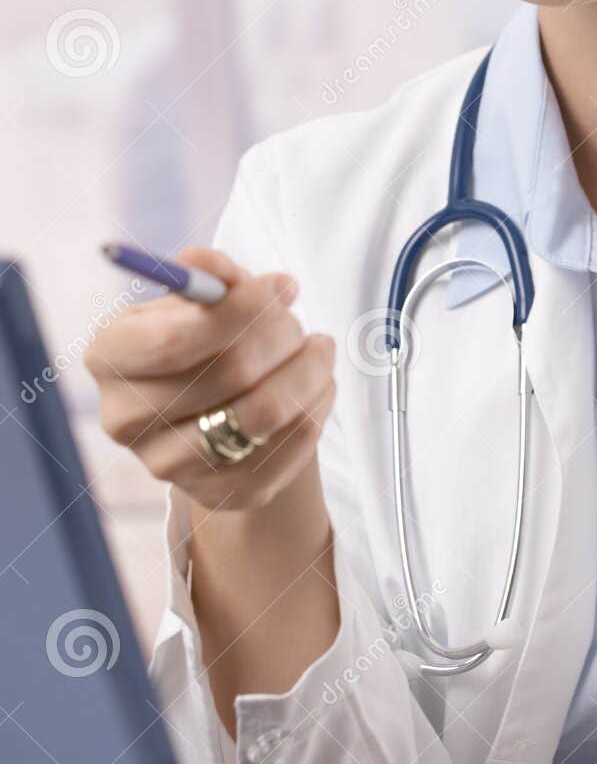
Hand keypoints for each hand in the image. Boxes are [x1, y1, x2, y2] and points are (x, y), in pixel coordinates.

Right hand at [87, 247, 336, 511]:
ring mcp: (168, 466)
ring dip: (309, 371)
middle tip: (302, 323)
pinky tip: (317, 387)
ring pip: (266, 413)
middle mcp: (127, 418)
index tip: (285, 287)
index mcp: (111, 356)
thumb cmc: (206, 337)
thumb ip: (208, 273)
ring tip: (317, 350)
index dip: (240, 310)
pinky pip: (291, 449)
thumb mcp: (200, 296)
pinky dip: (317, 408)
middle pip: (230, 372)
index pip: (175, 340)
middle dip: (284, 335)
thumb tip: (215, 268)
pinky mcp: (220, 495)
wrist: (217, 404)